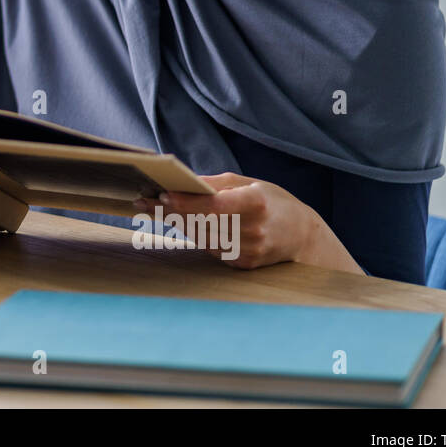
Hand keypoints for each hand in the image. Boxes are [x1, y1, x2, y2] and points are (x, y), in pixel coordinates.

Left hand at [133, 171, 361, 273]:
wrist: (302, 237)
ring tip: (152, 208)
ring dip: (175, 222)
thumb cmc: (273, 202)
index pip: (213, 204)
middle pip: (201, 221)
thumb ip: (216, 184)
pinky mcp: (243, 265)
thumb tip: (184, 181)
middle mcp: (252, 229)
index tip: (161, 194)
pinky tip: (177, 222)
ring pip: (200, 236)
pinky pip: (209, 248)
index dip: (185, 201)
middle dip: (169, 211)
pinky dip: (192, 234)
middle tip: (143, 201)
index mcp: (255, 203)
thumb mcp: (250, 183)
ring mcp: (248, 251)